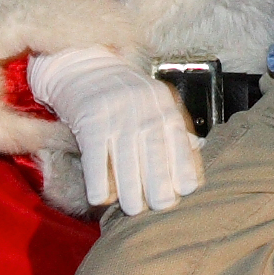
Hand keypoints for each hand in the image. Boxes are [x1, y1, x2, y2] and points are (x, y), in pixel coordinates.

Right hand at [24, 47, 202, 215]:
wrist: (81, 65)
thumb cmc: (121, 95)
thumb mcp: (152, 105)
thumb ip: (171, 133)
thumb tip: (192, 169)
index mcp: (163, 105)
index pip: (178, 138)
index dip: (184, 165)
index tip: (187, 190)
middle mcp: (143, 106)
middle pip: (154, 148)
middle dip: (160, 181)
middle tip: (162, 206)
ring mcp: (116, 111)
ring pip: (125, 154)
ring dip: (130, 186)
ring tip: (132, 209)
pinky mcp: (90, 117)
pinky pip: (95, 152)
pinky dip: (97, 178)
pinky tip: (100, 198)